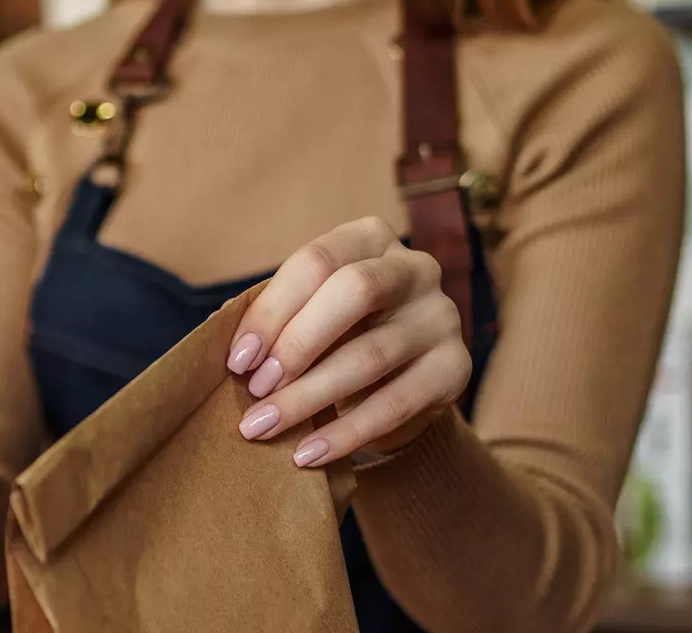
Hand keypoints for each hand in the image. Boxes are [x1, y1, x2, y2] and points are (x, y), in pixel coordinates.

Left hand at [226, 216, 470, 465]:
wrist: (400, 382)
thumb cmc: (337, 336)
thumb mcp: (310, 313)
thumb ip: (279, 319)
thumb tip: (235, 355)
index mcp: (369, 238)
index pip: (318, 261)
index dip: (273, 310)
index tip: (238, 359)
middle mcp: (415, 268)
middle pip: (355, 291)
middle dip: (296, 343)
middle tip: (255, 389)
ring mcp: (442, 317)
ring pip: (371, 355)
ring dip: (309, 396)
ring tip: (265, 426)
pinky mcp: (456, 368)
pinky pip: (396, 404)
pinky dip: (345, 433)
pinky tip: (307, 453)